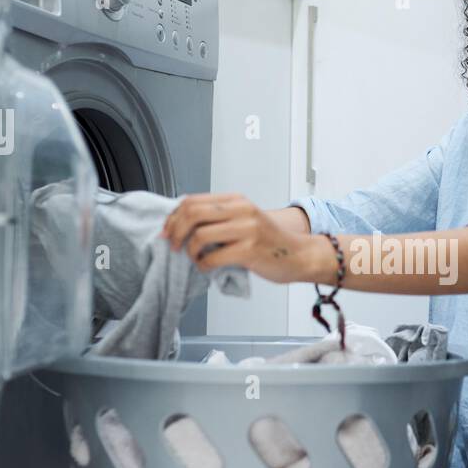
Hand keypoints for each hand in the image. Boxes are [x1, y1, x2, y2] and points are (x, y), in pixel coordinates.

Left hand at [160, 192, 325, 284]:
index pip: (193, 200)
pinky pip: (212, 258)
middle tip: (174, 245)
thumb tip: (183, 223)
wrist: (301, 256)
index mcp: (237, 200)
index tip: (167, 230)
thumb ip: (221, 217)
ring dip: (190, 251)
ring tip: (194, 258)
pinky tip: (207, 267)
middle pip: (192, 213)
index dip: (173, 216)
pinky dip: (203, 265)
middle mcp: (242, 210)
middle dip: (175, 232)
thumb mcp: (246, 219)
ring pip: (199, 235)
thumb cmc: (271, 242)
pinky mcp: (249, 250)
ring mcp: (247, 229)